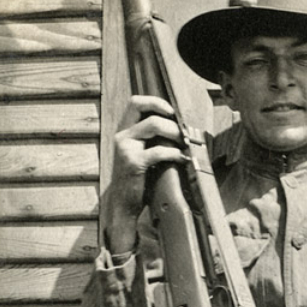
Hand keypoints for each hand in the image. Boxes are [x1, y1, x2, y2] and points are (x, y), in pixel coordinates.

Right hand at [105, 96, 187, 253]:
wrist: (124, 205)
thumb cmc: (138, 180)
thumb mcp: (142, 154)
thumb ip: (152, 140)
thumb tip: (179, 128)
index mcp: (124, 132)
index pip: (135, 102)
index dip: (155, 102)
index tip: (172, 112)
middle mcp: (121, 136)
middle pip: (142, 107)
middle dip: (167, 115)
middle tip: (182, 129)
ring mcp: (125, 148)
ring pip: (153, 125)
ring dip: (174, 132)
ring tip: (184, 143)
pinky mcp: (133, 163)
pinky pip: (158, 150)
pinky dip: (174, 153)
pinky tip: (182, 158)